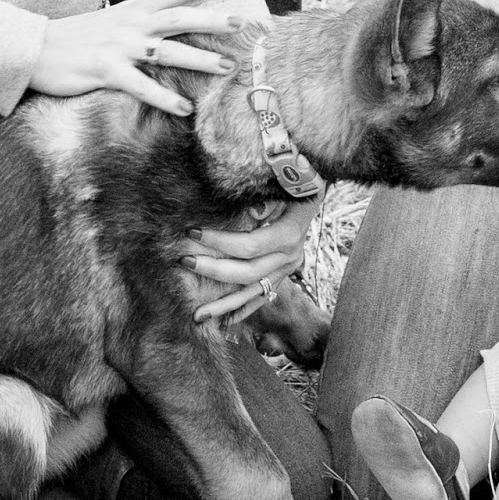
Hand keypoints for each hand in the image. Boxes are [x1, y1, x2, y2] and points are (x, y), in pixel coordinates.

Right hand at [33, 0, 247, 113]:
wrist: (33, 48)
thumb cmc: (78, 38)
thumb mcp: (113, 20)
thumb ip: (142, 20)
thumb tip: (172, 21)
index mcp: (134, 9)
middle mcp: (130, 23)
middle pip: (178, 16)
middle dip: (211, 18)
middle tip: (241, 22)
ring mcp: (118, 46)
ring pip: (165, 49)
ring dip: (198, 58)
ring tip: (227, 67)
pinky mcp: (104, 70)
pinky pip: (140, 85)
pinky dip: (163, 97)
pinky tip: (184, 108)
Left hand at [186, 179, 324, 322]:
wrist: (314, 184)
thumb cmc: (294, 177)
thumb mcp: (283, 180)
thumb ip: (265, 197)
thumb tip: (251, 211)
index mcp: (290, 233)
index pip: (250, 245)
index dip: (220, 241)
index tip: (192, 231)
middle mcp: (290, 256)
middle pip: (248, 273)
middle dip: (213, 270)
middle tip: (184, 262)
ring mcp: (287, 268)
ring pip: (253, 292)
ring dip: (224, 305)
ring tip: (197, 316)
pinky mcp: (283, 274)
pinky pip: (261, 297)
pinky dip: (242, 309)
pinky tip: (223, 322)